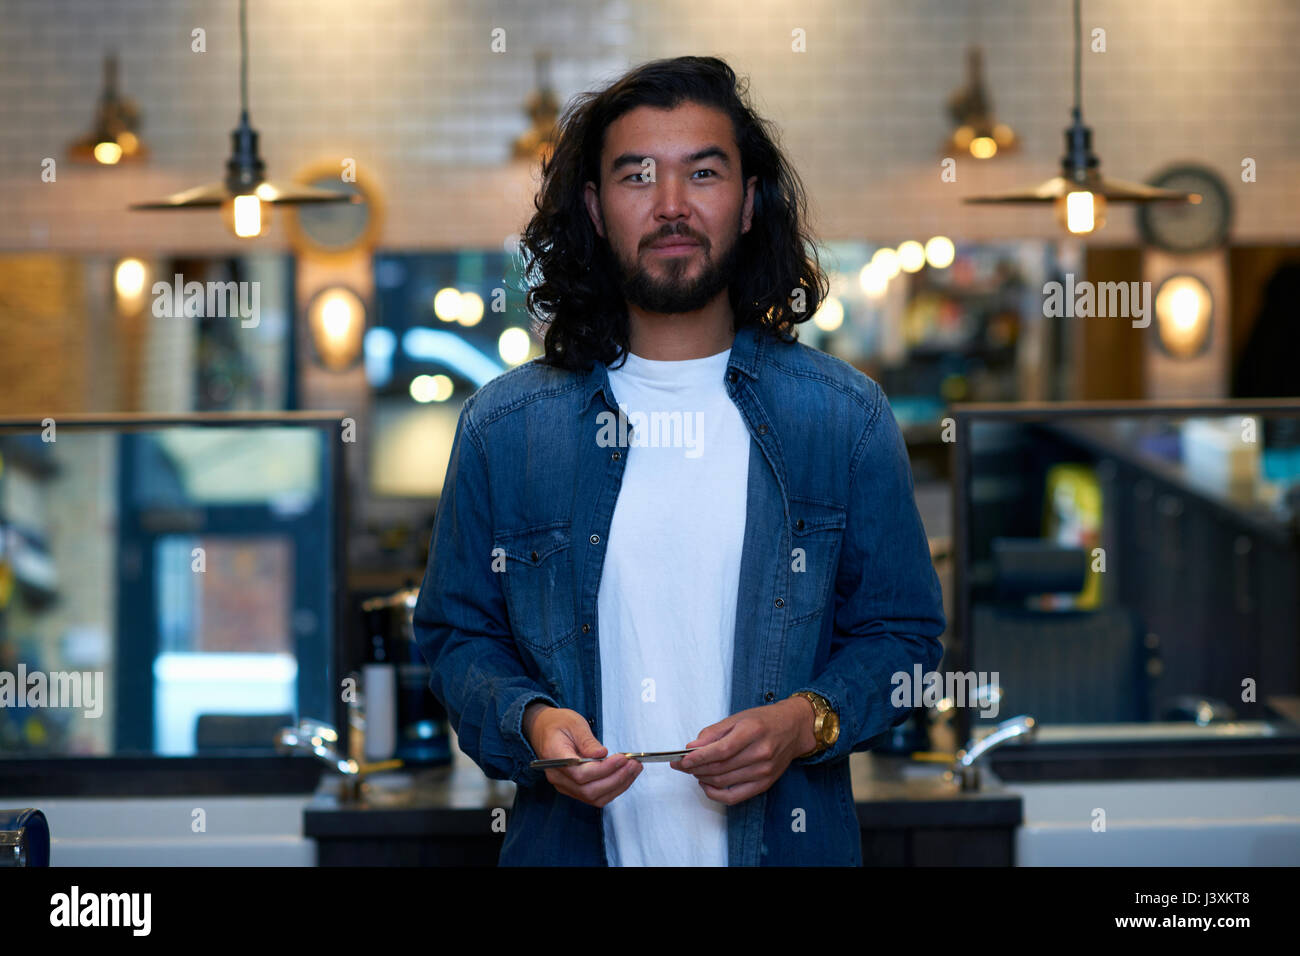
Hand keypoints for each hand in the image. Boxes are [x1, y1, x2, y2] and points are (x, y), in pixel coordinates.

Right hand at [524, 704, 641, 806]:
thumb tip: (602, 755)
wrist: (544, 730)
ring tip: (634, 769)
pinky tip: (625, 776)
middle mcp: (558, 777)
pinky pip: (595, 796)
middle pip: (589, 790)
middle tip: (633, 764)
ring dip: (618, 786)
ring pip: (594, 797)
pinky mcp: (574, 788)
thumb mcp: (574, 723)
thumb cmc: (558, 724)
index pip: (579, 774)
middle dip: (616, 779)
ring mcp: (565, 785)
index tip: (622, 758)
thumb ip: (587, 740)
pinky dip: (613, 789)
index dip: (603, 770)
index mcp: (554, 758)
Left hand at [670, 698, 817, 804]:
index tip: (682, 760)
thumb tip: (692, 747)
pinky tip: (707, 785)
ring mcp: (764, 771)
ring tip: (693, 771)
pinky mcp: (765, 784)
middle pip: (720, 768)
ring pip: (724, 782)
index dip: (698, 758)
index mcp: (752, 731)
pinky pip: (735, 796)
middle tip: (681, 765)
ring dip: (703, 778)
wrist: (793, 728)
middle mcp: (761, 753)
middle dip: (695, 768)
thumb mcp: (737, 718)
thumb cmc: (765, 720)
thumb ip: (713, 732)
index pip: (720, 750)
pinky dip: (716, 794)